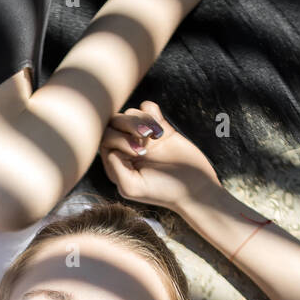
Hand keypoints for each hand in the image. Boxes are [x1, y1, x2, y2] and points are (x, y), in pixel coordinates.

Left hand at [99, 101, 221, 213]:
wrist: (194, 188)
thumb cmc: (162, 191)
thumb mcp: (132, 187)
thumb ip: (115, 168)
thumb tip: (110, 147)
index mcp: (117, 162)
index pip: (105, 139)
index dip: (118, 139)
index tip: (140, 152)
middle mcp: (126, 148)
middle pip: (115, 122)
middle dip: (129, 124)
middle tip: (147, 136)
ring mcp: (143, 137)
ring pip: (131, 113)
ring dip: (142, 119)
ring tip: (156, 135)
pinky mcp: (160, 127)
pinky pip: (147, 108)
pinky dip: (152, 111)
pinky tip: (161, 127)